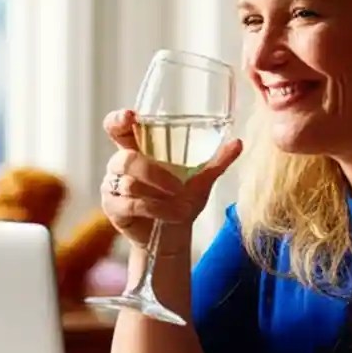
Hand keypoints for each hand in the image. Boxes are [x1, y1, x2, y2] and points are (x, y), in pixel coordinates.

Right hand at [101, 109, 241, 251]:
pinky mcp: (113, 207)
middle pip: (125, 158)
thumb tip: (238, 142)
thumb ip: (217, 161)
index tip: (130, 116)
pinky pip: (130, 204)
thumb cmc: (181, 201)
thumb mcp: (201, 180)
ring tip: (181, 206)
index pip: (118, 127)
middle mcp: (121, 164)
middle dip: (152, 172)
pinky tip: (169, 215)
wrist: (173, 236)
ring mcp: (113, 186)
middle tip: (178, 187)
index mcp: (138, 148)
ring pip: (129, 184)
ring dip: (160, 197)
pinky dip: (154, 209)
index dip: (118, 120)